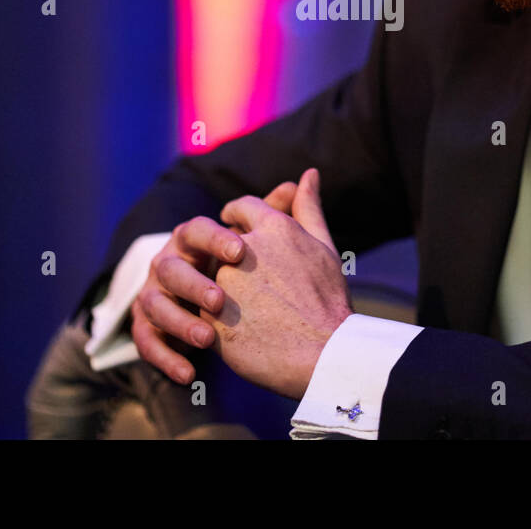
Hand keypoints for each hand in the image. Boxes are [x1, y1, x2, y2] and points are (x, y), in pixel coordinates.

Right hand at [131, 181, 298, 384]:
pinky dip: (165, 357)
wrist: (243, 323)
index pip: (197, 230)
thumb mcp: (274, 249)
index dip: (216, 238)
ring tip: (206, 339)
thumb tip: (307, 177)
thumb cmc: (257, 278)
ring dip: (177, 321)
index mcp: (195, 240)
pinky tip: (191, 374)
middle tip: (220, 300)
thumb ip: (283, 215)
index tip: (241, 252)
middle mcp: (169, 264)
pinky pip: (148, 343)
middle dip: (192, 283)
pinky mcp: (150, 330)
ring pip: (152, 304)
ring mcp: (155, 296)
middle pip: (168, 266)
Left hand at [205, 168, 353, 399]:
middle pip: (221, 245)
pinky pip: (202, 314)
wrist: (326, 356)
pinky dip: (215, 322)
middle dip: (228, 259)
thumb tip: (308, 173)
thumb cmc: (328, 301)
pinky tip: (239, 335)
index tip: (238, 230)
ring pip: (208, 279)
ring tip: (247, 314)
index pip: (241, 208)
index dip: (238, 218)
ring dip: (220, 292)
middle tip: (246, 281)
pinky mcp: (211, 319)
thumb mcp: (323, 247)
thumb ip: (308, 207)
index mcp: (273, 227)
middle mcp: (243, 249)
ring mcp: (224, 284)